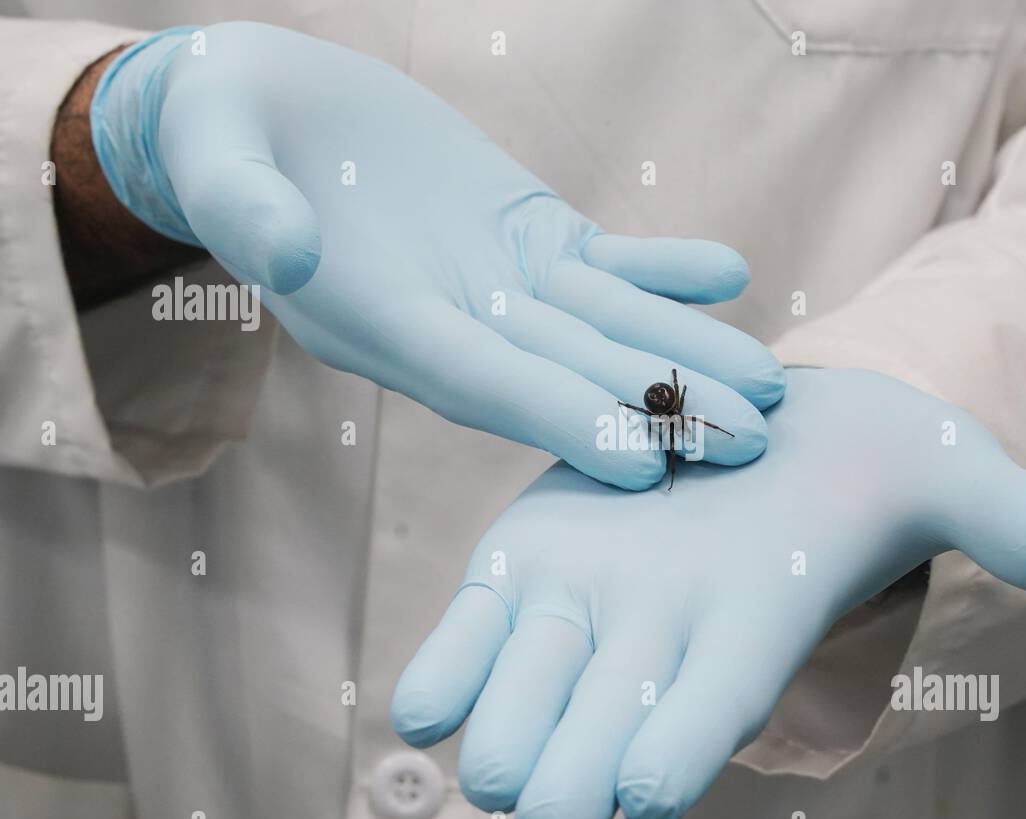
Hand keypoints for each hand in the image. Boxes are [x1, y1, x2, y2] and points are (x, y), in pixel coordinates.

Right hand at [90, 22, 782, 488]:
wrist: (262, 112)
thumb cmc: (224, 135)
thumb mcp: (218, 156)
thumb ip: (247, 207)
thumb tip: (289, 251)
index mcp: (380, 323)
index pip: (483, 383)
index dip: (562, 421)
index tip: (644, 463)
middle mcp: (451, 320)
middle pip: (569, 374)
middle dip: (662, 409)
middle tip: (753, 444)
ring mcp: (495, 281)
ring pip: (604, 325)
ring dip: (687, 351)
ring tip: (771, 377)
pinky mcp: (522, 237)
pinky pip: (603, 259)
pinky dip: (662, 267)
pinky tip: (728, 271)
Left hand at [390, 368, 1025, 818]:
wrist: (765, 429)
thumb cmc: (855, 461)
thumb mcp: (932, 461)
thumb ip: (993, 507)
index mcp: (749, 627)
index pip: (717, 709)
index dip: (683, 745)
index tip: (649, 787)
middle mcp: (658, 642)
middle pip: (602, 743)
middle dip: (572, 784)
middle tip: (546, 809)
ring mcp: (580, 609)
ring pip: (521, 709)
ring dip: (501, 738)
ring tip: (488, 752)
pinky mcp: (522, 567)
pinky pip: (466, 644)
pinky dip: (446, 676)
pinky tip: (425, 703)